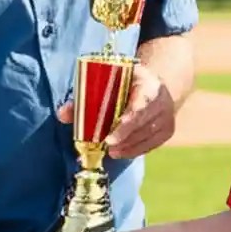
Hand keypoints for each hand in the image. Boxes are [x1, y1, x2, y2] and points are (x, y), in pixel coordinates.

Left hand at [57, 64, 175, 158]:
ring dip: (128, 146)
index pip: (139, 107)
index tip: (109, 139)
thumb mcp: (110, 80)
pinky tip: (122, 152)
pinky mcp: (168, 130)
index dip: (125, 125)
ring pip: (148, 137)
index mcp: (149, 84)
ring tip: (111, 151)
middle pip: (143, 125)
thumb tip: (62, 114)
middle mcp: (163, 101)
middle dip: (124, 138)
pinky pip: (151, 144)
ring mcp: (168, 117)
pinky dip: (136, 149)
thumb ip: (86, 96)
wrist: (154, 84)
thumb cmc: (126, 80)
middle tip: (106, 147)